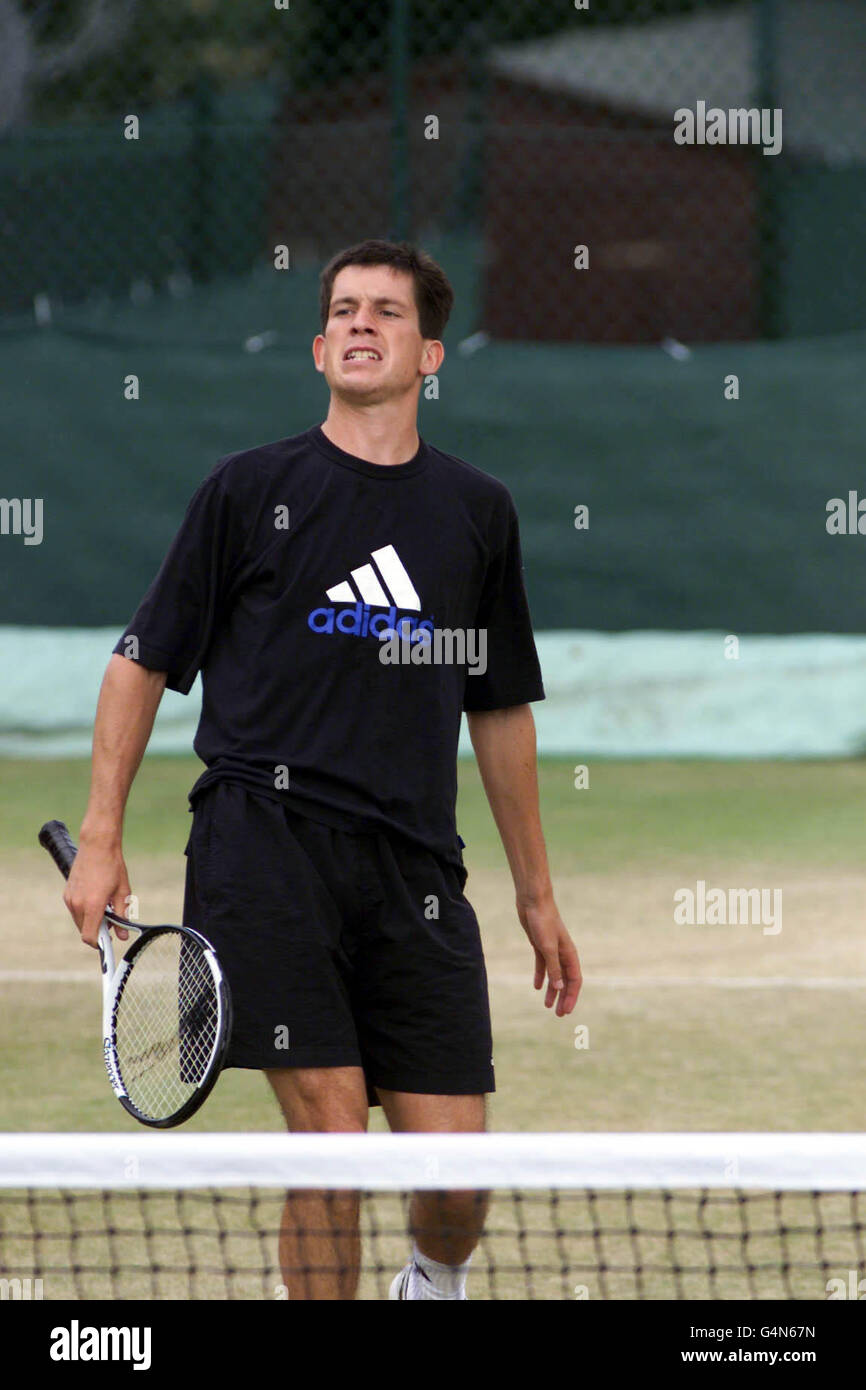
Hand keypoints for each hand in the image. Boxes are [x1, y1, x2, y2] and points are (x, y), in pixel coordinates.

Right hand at [63, 833, 131, 948]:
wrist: (97, 845)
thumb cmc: (113, 866)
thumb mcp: (123, 892)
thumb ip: (122, 916)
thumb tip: (123, 936)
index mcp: (92, 905)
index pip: (89, 937)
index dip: (99, 944)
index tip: (109, 942)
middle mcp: (78, 904)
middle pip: (85, 931)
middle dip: (98, 930)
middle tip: (112, 921)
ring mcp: (70, 899)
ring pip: (80, 921)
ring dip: (91, 921)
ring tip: (105, 906)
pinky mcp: (67, 893)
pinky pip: (76, 911)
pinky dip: (85, 911)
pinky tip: (96, 899)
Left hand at [516, 894, 581, 1016]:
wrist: (533, 902)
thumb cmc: (543, 921)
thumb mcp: (547, 947)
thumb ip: (554, 968)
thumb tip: (561, 988)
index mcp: (569, 954)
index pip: (574, 980)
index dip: (571, 997)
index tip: (566, 1012)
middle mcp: (563, 953)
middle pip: (565, 980)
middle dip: (563, 997)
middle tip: (558, 1014)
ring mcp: (551, 949)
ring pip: (554, 975)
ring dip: (552, 990)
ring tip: (548, 1006)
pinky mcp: (540, 945)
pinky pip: (543, 965)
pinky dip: (541, 976)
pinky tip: (537, 987)